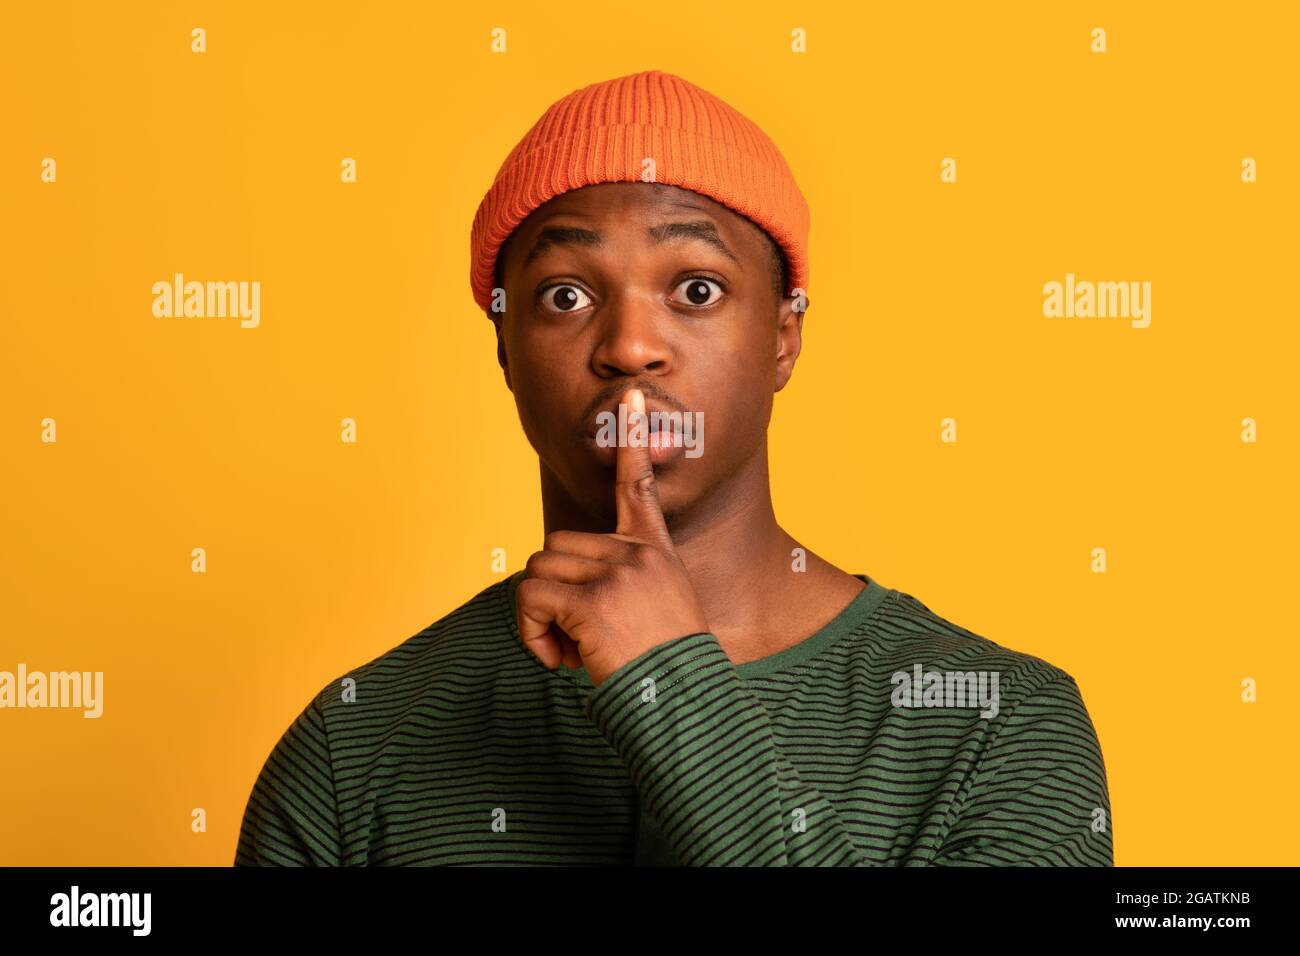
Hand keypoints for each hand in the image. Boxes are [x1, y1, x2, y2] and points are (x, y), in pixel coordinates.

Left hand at [515, 386, 710, 686]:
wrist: (685, 704)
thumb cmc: (669, 670)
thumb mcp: (657, 612)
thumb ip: (617, 585)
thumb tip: (553, 588)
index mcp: (654, 551)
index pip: (640, 485)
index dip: (633, 439)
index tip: (631, 396)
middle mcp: (636, 554)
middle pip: (554, 548)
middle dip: (552, 594)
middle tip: (579, 637)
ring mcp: (615, 574)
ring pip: (536, 574)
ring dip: (541, 619)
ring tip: (576, 651)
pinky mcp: (593, 600)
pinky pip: (530, 602)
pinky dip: (532, 635)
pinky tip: (564, 660)